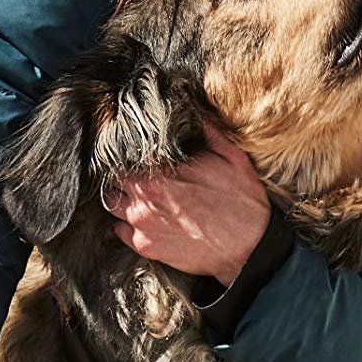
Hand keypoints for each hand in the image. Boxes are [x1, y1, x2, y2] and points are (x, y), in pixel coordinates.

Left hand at [103, 124, 269, 283]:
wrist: (249, 246)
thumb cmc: (242, 202)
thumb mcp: (232, 157)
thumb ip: (209, 133)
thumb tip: (196, 114)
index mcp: (161, 169)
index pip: (127, 154)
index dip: (131, 154)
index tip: (140, 157)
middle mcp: (144, 195)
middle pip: (114, 179)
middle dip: (123, 176)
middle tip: (137, 178)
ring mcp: (141, 222)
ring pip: (112, 204)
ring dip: (122, 199)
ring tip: (139, 199)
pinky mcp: (145, 246)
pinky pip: (119, 231)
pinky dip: (126, 225)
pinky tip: (144, 221)